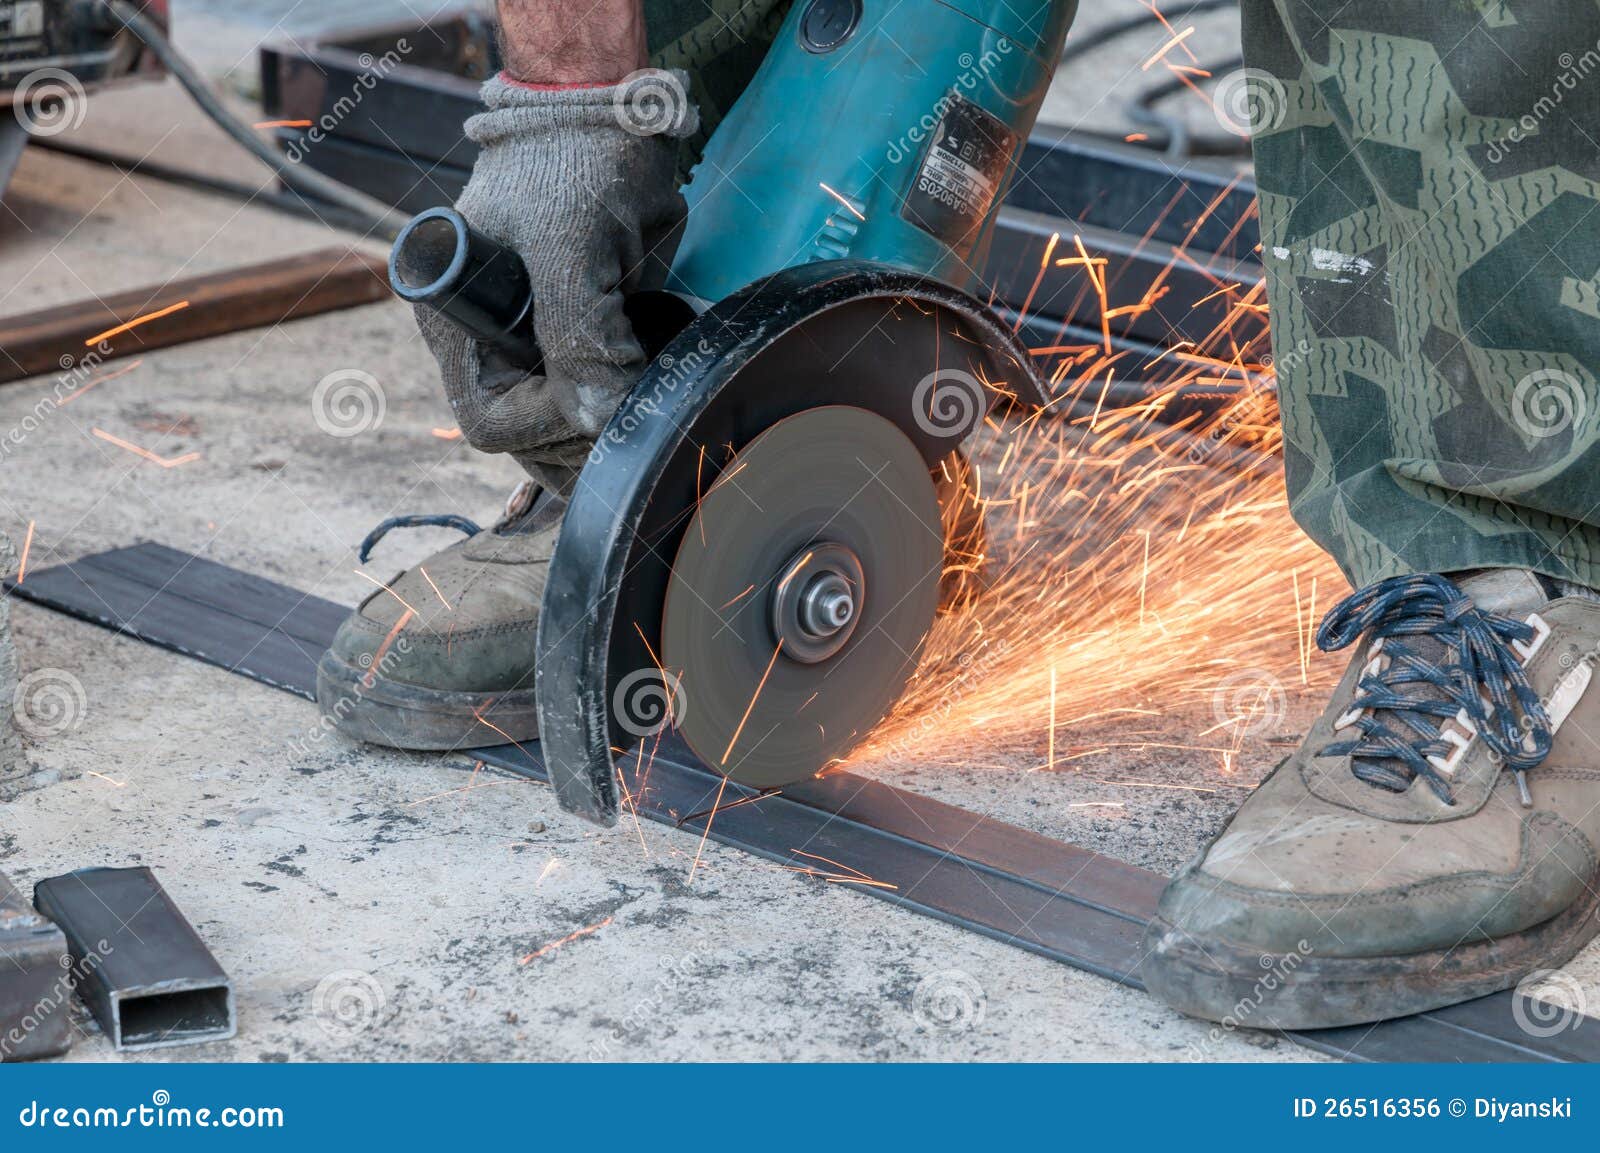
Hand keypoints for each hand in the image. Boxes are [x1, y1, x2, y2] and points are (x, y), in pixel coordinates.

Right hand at [416, 70, 696, 493]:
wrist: (607, 116)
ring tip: (651, 376)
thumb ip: (578, 331)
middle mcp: (487, 346)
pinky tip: (655, 367)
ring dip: (612, 420)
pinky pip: (597, 397)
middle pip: (531, 438)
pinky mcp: (573, 341)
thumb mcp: (572, 242)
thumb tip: (599, 416)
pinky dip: (630, 397)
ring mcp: (531, 348)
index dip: (549, 427)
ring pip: (567, 428)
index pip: (493, 422)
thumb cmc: (572, 161)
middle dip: (587, 434)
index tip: (606, 397)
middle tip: (641, 401)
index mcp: (457, 325)